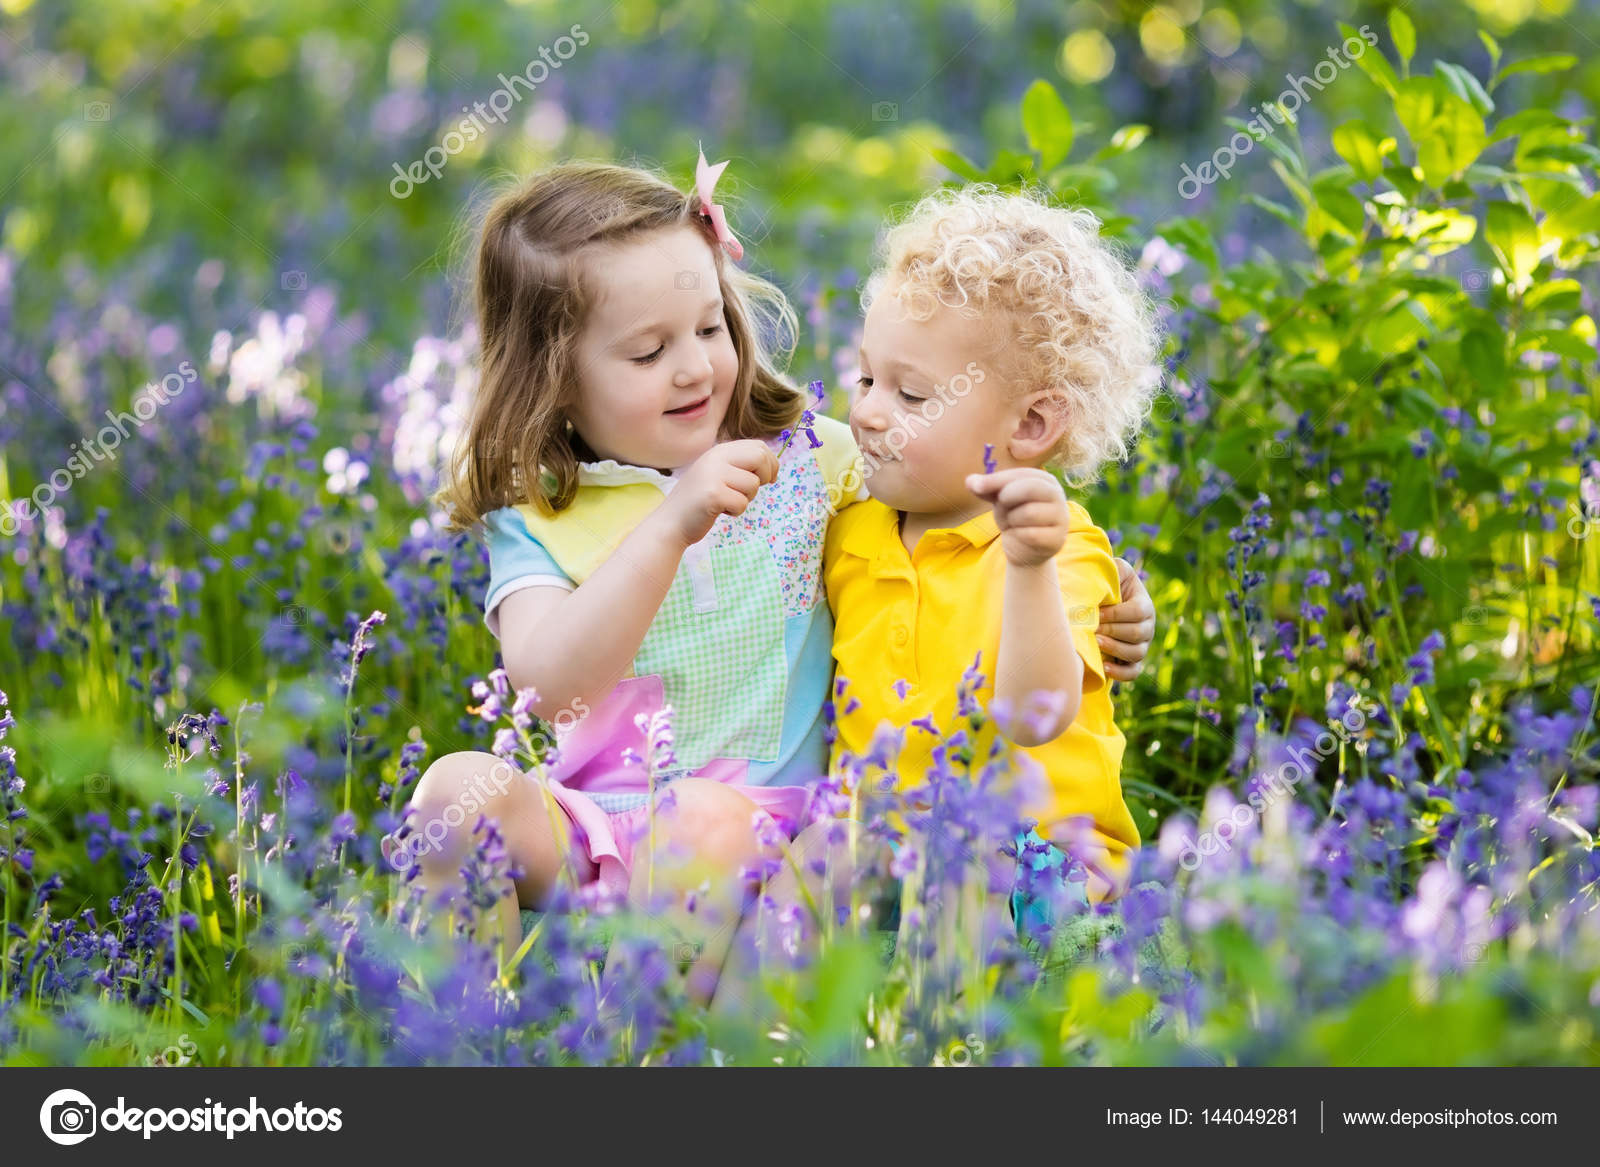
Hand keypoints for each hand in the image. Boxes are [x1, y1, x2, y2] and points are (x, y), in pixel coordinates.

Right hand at [655, 439, 778, 547]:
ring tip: (726, 502)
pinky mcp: (713, 494)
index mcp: (719, 451)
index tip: (770, 478)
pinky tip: (719, 510)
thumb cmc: (700, 501)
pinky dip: (735, 511)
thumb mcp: (718, 474)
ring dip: (746, 499)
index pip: (758, 446)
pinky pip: (742, 503)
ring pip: (753, 484)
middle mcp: (715, 458)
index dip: (771, 463)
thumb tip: (772, 465)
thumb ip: (739, 465)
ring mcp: (713, 475)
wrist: (671, 522)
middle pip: (760, 458)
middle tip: (751, 491)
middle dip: (765, 476)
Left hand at [966, 468, 1070, 567]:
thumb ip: (985, 488)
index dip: (996, 479)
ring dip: (1012, 520)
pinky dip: (1018, 536)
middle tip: (1002, 507)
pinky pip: (1031, 534)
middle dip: (1007, 498)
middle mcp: (1057, 495)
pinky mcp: (1057, 539)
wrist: (1024, 549)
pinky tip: (1020, 537)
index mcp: (1044, 480)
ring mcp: (1060, 517)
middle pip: (1029, 488)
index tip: (975, 486)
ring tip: (1014, 524)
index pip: (1020, 474)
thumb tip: (969, 481)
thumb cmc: (1013, 517)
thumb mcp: (998, 500)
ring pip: (1028, 513)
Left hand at [1097, 557, 1155, 681]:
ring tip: (1097, 643)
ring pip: (1136, 653)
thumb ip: (1115, 568)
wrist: (1102, 604)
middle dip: (1114, 631)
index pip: (1137, 612)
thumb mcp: (1114, 571)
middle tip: (1094, 628)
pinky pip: (1132, 673)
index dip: (1117, 614)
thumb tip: (1110, 573)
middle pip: (1137, 634)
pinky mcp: (1131, 661)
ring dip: (1115, 649)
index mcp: (1144, 605)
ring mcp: (1141, 646)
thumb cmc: (1107, 585)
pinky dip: (1120, 673)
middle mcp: (1147, 627)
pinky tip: (1104, 666)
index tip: (1098, 612)